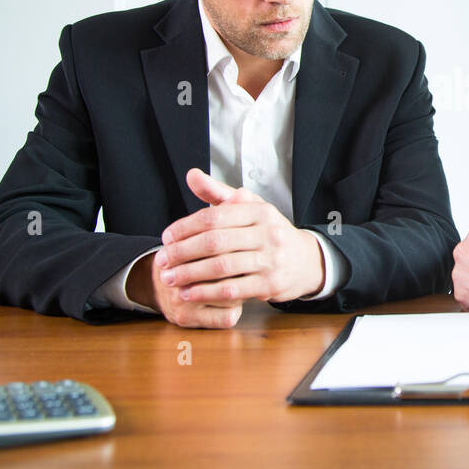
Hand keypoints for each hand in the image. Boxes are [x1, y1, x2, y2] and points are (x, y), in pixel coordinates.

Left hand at [132, 168, 325, 327]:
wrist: (307, 261)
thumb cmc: (270, 233)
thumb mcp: (251, 208)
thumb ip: (219, 193)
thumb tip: (191, 175)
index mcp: (259, 211)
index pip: (214, 216)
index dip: (185, 227)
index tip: (165, 238)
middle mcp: (268, 233)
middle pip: (215, 242)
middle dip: (183, 253)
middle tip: (161, 261)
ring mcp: (271, 260)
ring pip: (222, 267)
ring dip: (190, 274)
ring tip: (168, 279)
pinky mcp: (271, 285)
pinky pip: (233, 290)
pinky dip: (207, 292)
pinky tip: (189, 293)